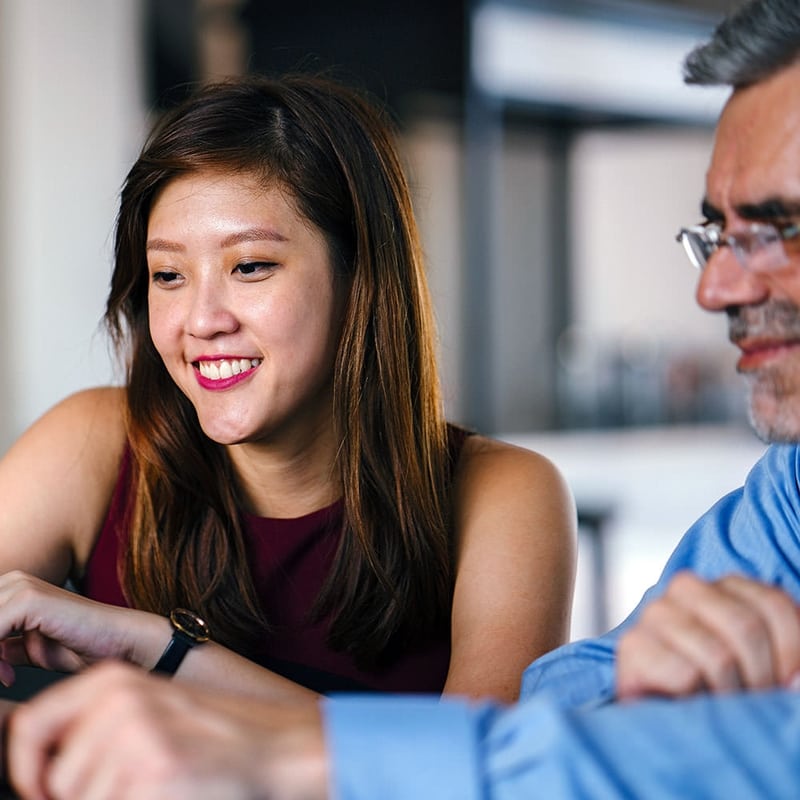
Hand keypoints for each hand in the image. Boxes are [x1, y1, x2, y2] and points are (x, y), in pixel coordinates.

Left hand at [0, 572, 148, 685]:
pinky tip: (10, 675)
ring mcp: (20, 586)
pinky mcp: (29, 599)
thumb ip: (4, 647)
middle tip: (4, 675)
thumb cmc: (81, 646)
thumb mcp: (28, 650)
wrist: (118, 643)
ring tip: (7, 676)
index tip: (2, 674)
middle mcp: (12, 581)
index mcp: (10, 589)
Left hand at [6, 662, 328, 799]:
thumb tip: (40, 769)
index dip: (25, 768)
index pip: (28, 724)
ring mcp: (135, 736)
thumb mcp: (147, 707)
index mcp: (110, 680)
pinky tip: (172, 790)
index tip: (43, 789)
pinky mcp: (154, 772)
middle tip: (127, 788)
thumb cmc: (213, 731)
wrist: (274, 744)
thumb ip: (95, 725)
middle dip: (81, 796)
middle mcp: (117, 701)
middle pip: (55, 777)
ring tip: (158, 785)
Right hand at [616, 571, 799, 698]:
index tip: (783, 683)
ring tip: (718, 703)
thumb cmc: (725, 692)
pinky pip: (684, 675)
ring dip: (727, 694)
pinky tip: (686, 702)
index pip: (773, 604)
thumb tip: (797, 681)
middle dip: (758, 677)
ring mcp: (654, 614)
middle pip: (744, 626)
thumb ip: (790, 664)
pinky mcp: (632, 647)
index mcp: (724, 587)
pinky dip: (695, 700)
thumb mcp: (769, 667)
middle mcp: (685, 589)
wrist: (672, 726)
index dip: (791, 654)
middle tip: (747, 699)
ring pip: (717, 655)